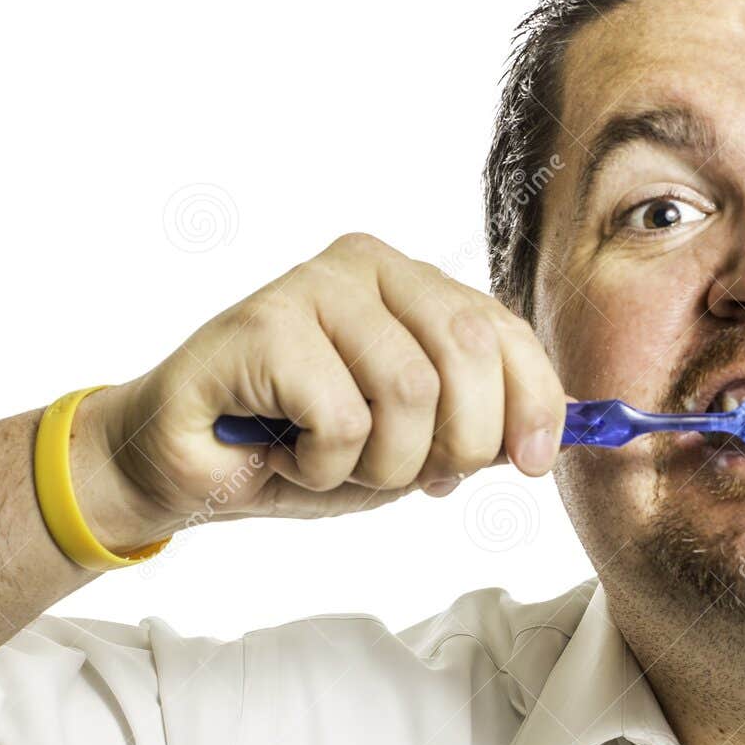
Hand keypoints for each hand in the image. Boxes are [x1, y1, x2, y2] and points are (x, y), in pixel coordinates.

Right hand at [74, 233, 566, 546]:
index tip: (532, 462)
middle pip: (468, 352)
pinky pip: (343, 418)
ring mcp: (312, 287)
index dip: (534, 400)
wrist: (184, 466)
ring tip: (335, 464)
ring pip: (409, 392)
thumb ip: (478, 423)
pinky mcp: (263, 323)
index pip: (503, 329)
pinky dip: (325, 466)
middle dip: (462, 441)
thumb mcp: (411, 441)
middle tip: (420, 477)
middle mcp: (368, 267)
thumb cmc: (299, 447)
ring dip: (384, 463)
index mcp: (413, 283)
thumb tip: (560, 431)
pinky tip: (287, 456)